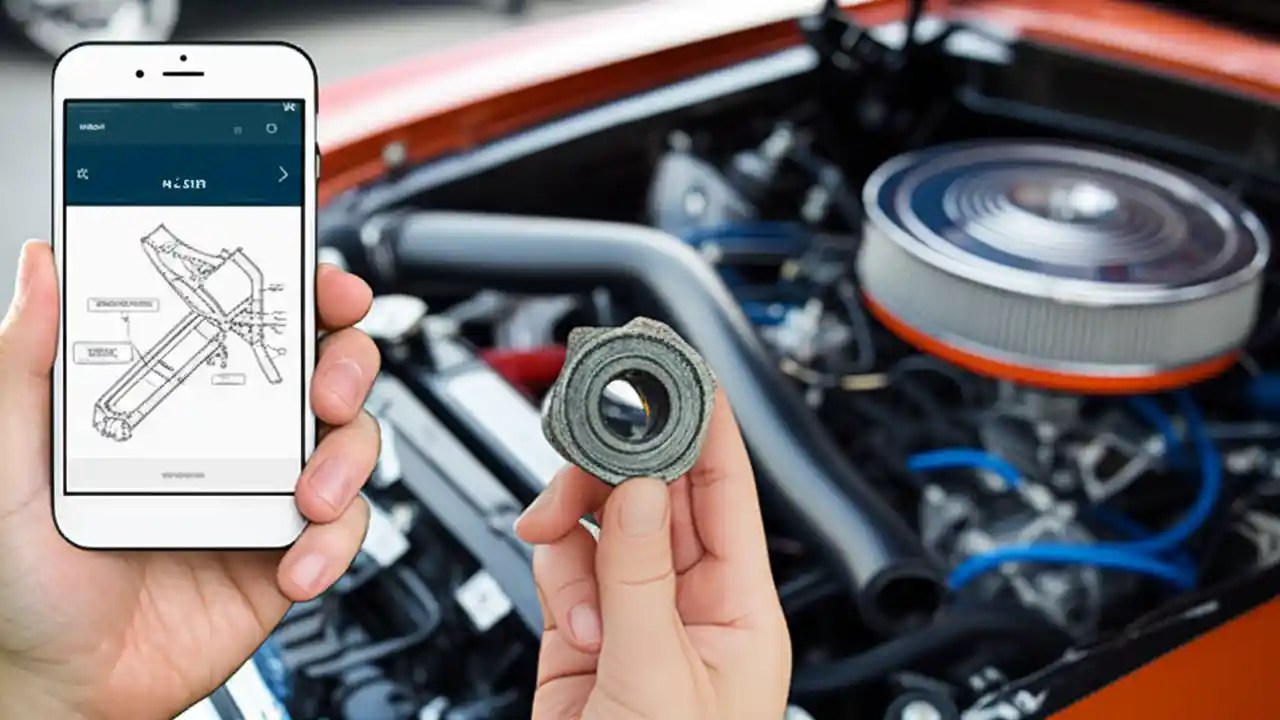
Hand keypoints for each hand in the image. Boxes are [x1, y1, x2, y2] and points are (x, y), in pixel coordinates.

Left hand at [0, 240, 380, 718]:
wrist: (64, 685)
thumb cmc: (24, 577)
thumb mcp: (11, 460)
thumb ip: (26, 362)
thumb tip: (43, 268)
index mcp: (177, 399)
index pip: (251, 321)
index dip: (302, 291)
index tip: (325, 287)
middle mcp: (233, 436)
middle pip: (325, 367)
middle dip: (347, 364)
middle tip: (327, 391)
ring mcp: (267, 492)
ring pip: (353, 442)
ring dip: (348, 460)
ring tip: (307, 496)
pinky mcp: (290, 549)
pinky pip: (346, 530)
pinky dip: (334, 544)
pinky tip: (292, 563)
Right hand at [515, 389, 791, 719]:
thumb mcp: (659, 676)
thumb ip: (640, 580)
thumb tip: (637, 490)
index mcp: (739, 609)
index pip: (729, 492)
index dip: (708, 429)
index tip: (683, 379)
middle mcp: (689, 605)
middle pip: (654, 496)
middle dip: (614, 476)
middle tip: (581, 467)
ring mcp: (631, 617)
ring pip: (599, 527)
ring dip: (574, 538)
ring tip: (572, 580)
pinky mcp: (579, 634)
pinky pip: (563, 567)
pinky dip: (555, 579)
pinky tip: (570, 625)